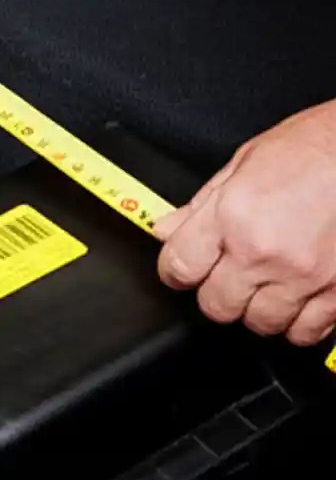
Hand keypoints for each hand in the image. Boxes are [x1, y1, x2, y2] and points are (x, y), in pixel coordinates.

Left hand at [155, 99, 335, 346]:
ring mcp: (303, 275)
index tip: (183, 270)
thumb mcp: (244, 162)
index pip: (179, 268)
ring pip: (261, 324)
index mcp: (232, 216)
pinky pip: (308, 331)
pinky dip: (300, 323)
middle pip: (216, 305)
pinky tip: (299, 300)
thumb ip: (201, 205)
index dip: (176, 272)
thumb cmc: (315, 147)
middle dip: (217, 293)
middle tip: (229, 276)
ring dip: (259, 309)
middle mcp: (263, 251)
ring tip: (267, 286)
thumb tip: (165, 230)